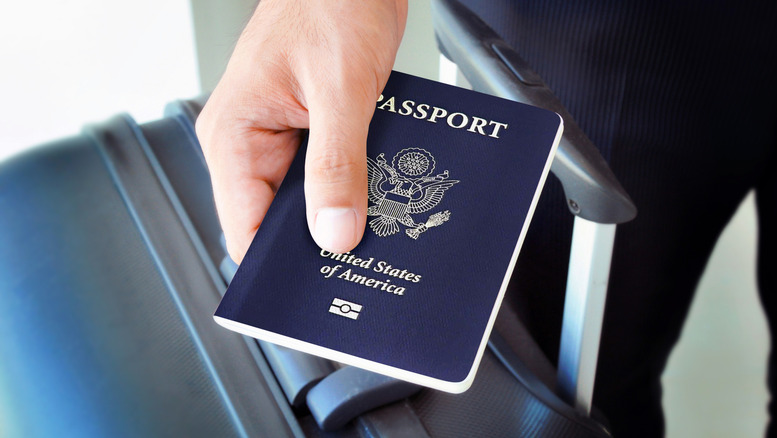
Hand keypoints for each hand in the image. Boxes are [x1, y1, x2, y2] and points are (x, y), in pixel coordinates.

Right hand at [196, 0, 406, 261]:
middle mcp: (250, 141)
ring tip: (375, 230)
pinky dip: (352, 188)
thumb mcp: (339, 89)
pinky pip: (327, 176)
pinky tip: (378, 197)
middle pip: (276, 221)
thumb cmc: (332, 2)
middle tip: (359, 264)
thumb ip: (336, 165)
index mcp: (233, 134)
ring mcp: (281, 138)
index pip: (243, 228)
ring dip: (339, 214)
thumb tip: (334, 233)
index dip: (276, 267)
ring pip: (306, 202)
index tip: (314, 292)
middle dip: (316, 243)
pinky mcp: (311, 131)